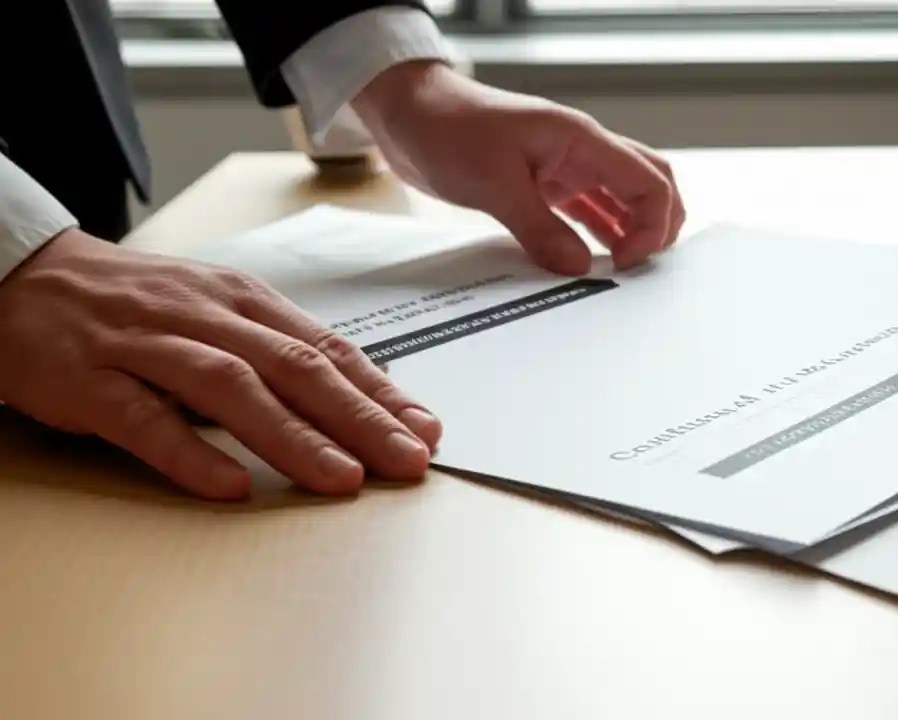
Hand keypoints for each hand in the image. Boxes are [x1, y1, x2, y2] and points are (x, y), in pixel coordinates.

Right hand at [0, 229, 442, 498]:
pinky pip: (142, 418)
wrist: (21, 273)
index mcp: (242, 300)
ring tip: (341, 477)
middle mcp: (203, 316)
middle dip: (359, 417)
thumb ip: (277, 349)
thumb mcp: (215, 311)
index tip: (425, 429)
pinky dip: (189, 452)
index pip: (325, 347)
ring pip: (230, 387)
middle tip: (406, 461)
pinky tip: (229, 486)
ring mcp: (144, 345)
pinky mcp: (87, 378)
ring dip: (292, 436)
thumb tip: (356, 396)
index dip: (379, 391)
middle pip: (294, 366)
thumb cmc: (135, 301)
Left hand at [352, 60, 685, 275]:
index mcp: (582, 139)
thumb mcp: (494, 183)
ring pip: (623, 200)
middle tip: (639, 269)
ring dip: (631, 233)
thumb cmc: (448, 128)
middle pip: (650, 186)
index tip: (626, 262)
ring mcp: (567, 167)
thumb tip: (578, 268)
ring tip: (622, 274)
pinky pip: (589, 211)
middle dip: (657, 227)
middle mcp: (583, 151)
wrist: (409, 114)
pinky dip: (599, 235)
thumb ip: (540, 228)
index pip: (649, 181)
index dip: (652, 226)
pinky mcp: (546, 185)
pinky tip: (592, 263)